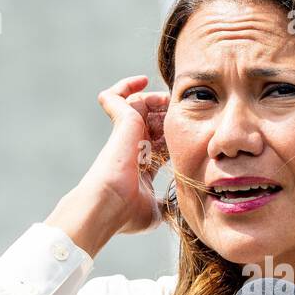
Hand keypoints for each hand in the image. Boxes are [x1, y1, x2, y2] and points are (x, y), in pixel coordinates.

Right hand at [46, 75, 169, 256]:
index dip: (171, 134)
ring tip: (167, 98)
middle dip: (166, 114)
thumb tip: (177, 210)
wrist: (109, 208)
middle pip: (151, 120)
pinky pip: (116, 96)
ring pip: (138, 105)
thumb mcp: (154, 211)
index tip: (185, 132)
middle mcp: (132, 147)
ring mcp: (126, 134)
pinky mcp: (122, 123)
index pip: (158, 141)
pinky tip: (141, 80)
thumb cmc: (126, 213)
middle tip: (180, 111)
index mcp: (141, 164)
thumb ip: (166, 205)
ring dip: (155, 99)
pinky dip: (125, 86)